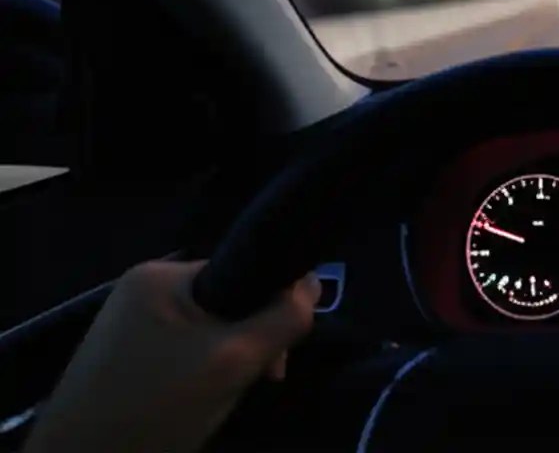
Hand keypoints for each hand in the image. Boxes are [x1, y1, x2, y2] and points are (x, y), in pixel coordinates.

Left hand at [23, 260, 318, 452]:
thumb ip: (281, 320)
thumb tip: (312, 284)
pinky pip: (183, 352)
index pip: (244, 272)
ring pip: (208, 332)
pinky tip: (195, 402)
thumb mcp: (232, 363)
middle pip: (228, 303)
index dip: (273, 310)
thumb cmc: (155, 409)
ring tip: (219, 399)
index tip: (278, 358)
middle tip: (254, 383)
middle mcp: (142, 289)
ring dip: (227, 362)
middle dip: (249, 343)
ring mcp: (128, 324)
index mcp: (161, 275)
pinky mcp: (123, 356)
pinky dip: (200, 374)